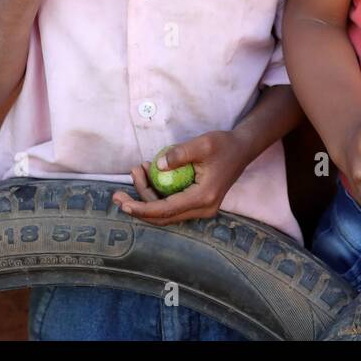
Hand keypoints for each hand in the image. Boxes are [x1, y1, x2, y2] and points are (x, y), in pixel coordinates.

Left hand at [111, 131, 252, 225]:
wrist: (243, 149)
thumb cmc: (223, 144)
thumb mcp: (203, 144)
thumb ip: (179, 154)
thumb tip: (157, 166)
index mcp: (203, 198)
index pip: (165, 210)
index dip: (142, 209)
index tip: (123, 204)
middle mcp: (203, 209)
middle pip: (163, 216)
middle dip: (138, 206)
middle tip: (117, 194)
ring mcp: (201, 208)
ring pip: (166, 212)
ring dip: (147, 196)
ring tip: (137, 170)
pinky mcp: (198, 203)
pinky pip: (172, 205)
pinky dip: (158, 194)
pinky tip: (149, 175)